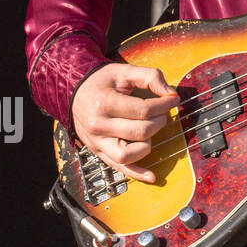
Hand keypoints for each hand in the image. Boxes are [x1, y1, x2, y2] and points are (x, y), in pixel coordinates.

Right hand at [71, 63, 179, 182]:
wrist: (74, 92)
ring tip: (150, 128)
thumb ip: (150, 76)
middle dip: (159, 121)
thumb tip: (170, 92)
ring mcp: (96, 142)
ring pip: (129, 154)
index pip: (143, 111)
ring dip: (148, 143)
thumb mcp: (124, 71)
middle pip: (140, 132)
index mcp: (104, 104)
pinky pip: (118, 168)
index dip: (165, 104)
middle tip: (162, 111)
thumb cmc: (101, 81)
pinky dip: (136, 173)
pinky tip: (151, 176)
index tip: (173, 99)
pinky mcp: (98, 151)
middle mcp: (98, 126)